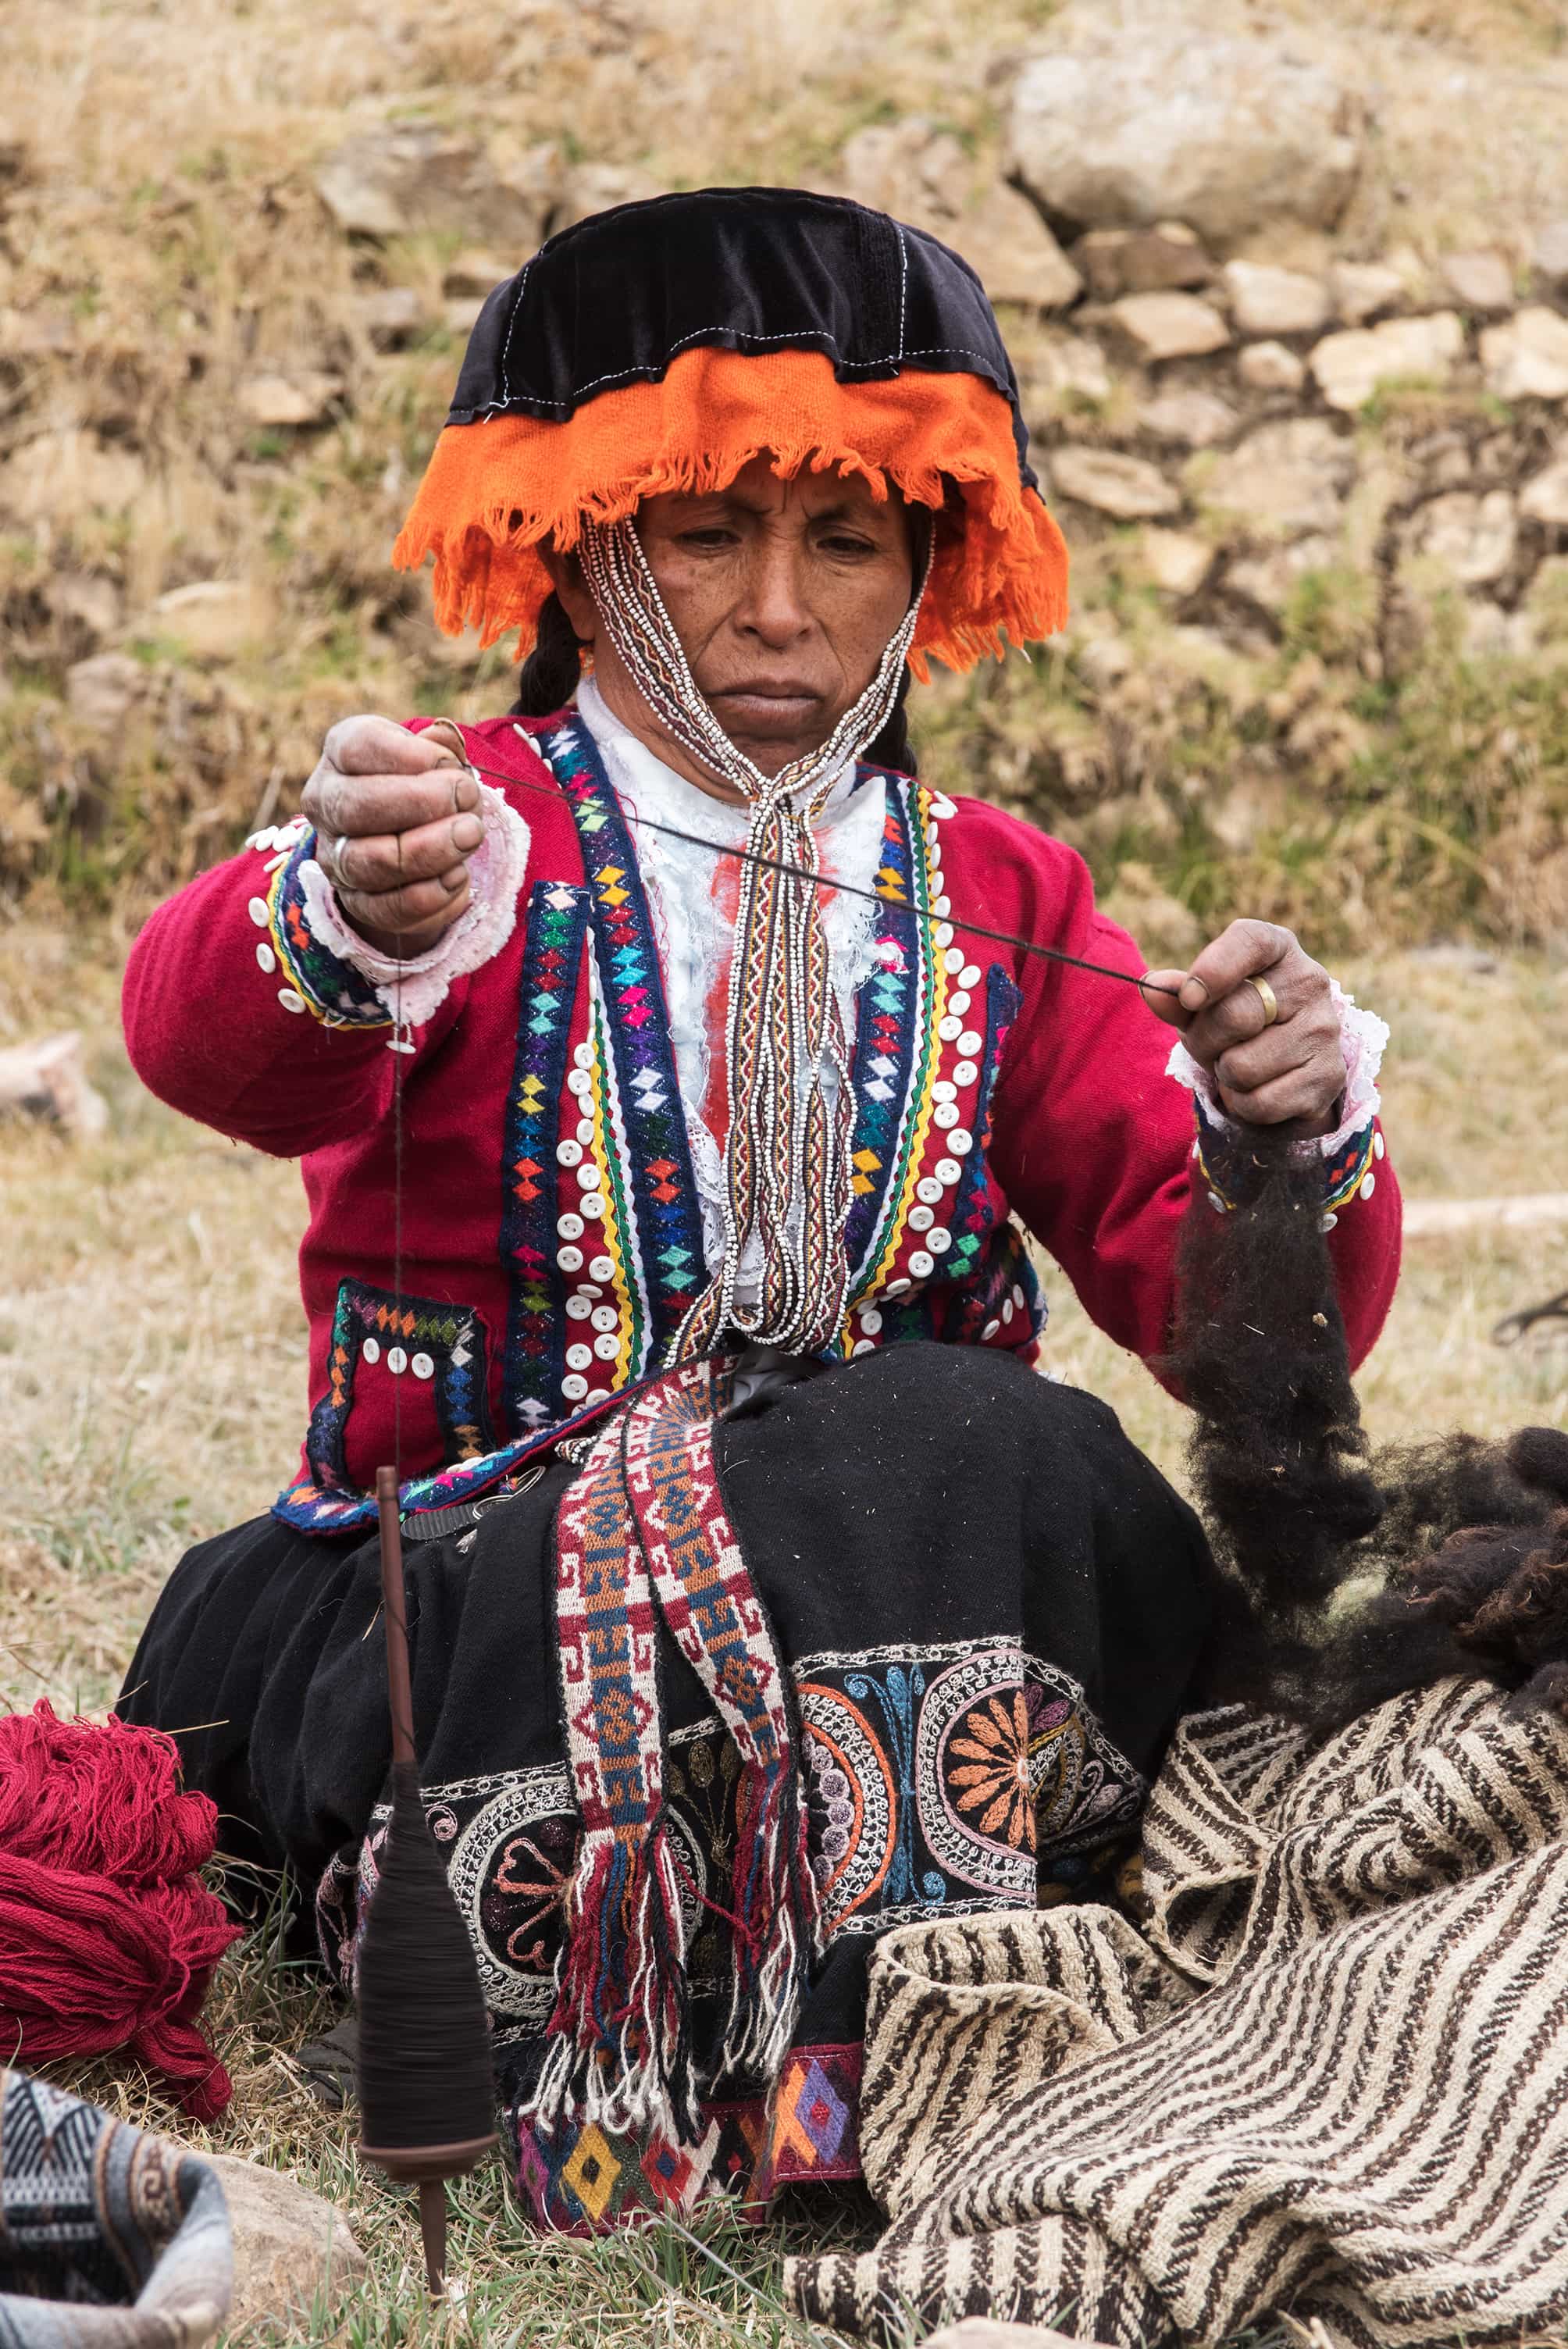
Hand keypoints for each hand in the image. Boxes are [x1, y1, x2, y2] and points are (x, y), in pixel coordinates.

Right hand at [300, 717, 482, 957]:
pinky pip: (386, 908)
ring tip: (471, 835)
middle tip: (469, 798)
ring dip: (430, 851)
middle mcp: (326, 804)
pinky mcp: (356, 901)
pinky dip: (430, 896)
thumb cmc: (425, 785)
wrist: (413, 837)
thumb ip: (441, 747)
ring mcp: (335, 857)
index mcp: (340, 755)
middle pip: (355, 807)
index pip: (356, 748)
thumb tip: (444, 740)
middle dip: (422, 803)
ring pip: (369, 862)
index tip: (450, 763)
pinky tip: (458, 876)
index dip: (408, 756)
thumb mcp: (433, 757)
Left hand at [1140, 918, 1342, 1132]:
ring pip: (1241, 1067)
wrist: (1289, 1071)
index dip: (1213, 969)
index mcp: (1278, 948)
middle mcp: (1310, 981)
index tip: (1189, 998)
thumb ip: (1178, 995)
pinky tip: (1258, 1089)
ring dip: (1225, 1076)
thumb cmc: (1238, 1025)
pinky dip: (1243, 1104)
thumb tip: (1152, 987)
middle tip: (1212, 1044)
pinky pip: (1259, 1102)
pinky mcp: (1328, 1076)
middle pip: (1233, 1016)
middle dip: (1204, 1040)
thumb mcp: (1205, 1004)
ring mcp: (1324, 1030)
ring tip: (1240, 1065)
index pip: (1249, 941)